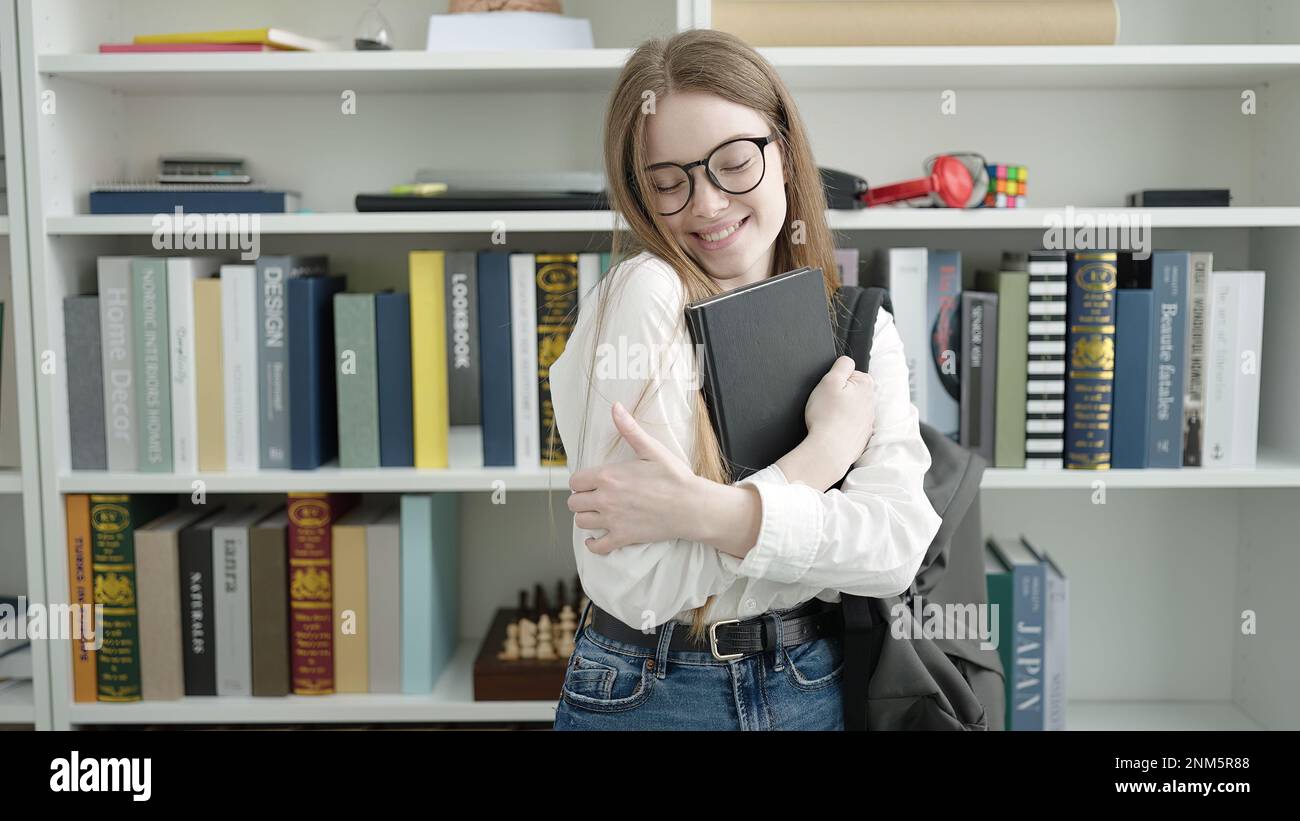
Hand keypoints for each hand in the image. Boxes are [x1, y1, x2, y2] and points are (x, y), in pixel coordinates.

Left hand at [567, 402, 701, 553]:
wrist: (692, 506)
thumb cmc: (674, 477)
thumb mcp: (651, 450)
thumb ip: (629, 430)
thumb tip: (615, 407)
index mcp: (608, 476)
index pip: (574, 482)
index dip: (581, 482)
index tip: (591, 483)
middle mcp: (605, 499)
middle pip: (573, 503)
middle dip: (581, 499)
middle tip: (593, 498)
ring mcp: (612, 520)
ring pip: (581, 523)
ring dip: (586, 519)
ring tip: (597, 514)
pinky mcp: (623, 537)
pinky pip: (597, 546)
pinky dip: (594, 544)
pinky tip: (597, 538)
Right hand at [804, 355, 875, 463]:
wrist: (829, 450)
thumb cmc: (827, 416)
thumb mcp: (830, 381)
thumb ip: (842, 365)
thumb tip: (847, 362)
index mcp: (866, 386)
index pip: (850, 373)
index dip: (835, 380)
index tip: (829, 391)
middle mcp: (871, 403)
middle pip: (851, 392)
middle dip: (839, 396)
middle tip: (826, 405)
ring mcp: (868, 421)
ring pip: (850, 409)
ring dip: (840, 412)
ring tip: (828, 419)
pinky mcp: (862, 436)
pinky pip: (849, 426)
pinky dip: (841, 427)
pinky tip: (832, 431)